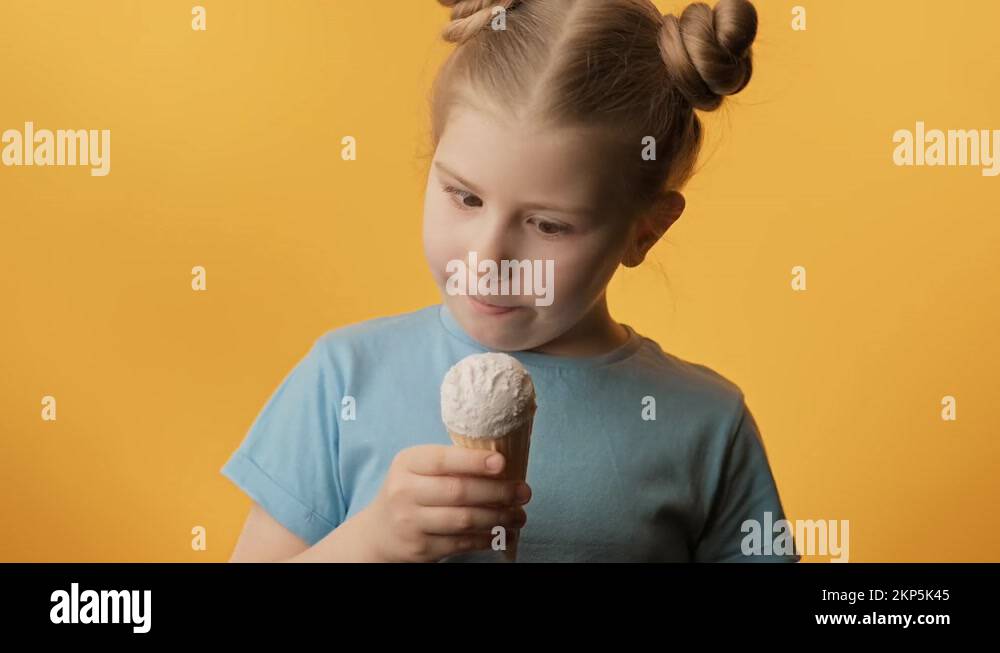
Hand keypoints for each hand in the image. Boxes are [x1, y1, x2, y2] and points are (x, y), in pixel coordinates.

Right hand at [358, 444, 530, 561]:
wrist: (379, 533)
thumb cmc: (411, 492)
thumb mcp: (419, 469)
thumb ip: (451, 463)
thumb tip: (501, 463)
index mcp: (408, 463)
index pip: (443, 460)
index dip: (475, 462)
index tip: (502, 463)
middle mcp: (405, 491)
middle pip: (459, 491)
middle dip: (498, 492)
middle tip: (524, 492)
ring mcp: (411, 522)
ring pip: (464, 520)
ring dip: (499, 518)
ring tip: (519, 515)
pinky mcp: (420, 548)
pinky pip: (462, 543)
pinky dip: (487, 538)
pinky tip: (503, 532)